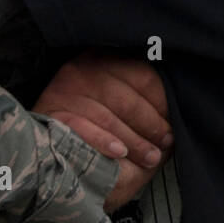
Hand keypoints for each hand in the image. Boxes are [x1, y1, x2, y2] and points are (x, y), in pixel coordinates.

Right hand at [33, 52, 173, 213]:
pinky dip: (102, 140)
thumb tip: (173, 117)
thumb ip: (148, 108)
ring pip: (107, 115)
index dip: (161, 102)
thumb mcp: (125, 113)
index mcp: (103, 61)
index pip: (141, 75)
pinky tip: (118, 152)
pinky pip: (81, 127)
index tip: (172, 123)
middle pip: (126, 98)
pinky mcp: (50, 117)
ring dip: (134, 140)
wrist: (53, 161)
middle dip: (150, 124)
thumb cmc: (100, 134)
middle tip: (165, 142)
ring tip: (150, 157)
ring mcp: (62, 94)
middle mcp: (81, 71)